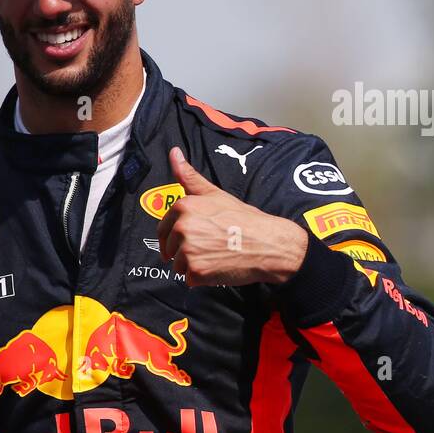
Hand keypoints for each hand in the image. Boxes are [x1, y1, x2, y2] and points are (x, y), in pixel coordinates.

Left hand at [157, 146, 308, 286]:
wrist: (268, 243)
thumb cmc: (244, 218)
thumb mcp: (215, 194)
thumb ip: (189, 176)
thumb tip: (173, 152)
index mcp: (183, 207)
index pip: (164, 229)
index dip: (181, 235)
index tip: (200, 236)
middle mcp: (182, 227)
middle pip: (170, 249)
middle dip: (187, 251)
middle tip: (212, 247)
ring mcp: (188, 251)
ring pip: (178, 266)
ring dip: (195, 266)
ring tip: (217, 256)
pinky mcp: (196, 272)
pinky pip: (190, 280)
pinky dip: (203, 279)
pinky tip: (220, 267)